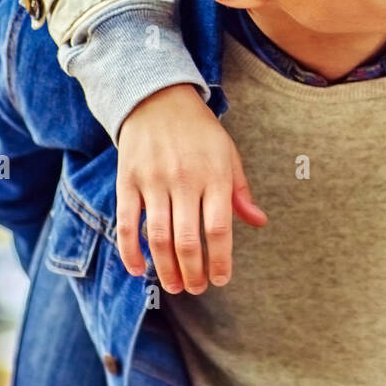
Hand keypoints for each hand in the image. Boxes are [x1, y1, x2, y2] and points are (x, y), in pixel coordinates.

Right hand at [115, 83, 267, 293]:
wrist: (158, 97)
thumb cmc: (199, 131)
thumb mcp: (228, 153)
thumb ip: (240, 191)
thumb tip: (259, 222)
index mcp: (214, 174)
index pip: (219, 228)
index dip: (220, 260)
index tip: (220, 279)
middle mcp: (184, 179)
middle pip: (187, 240)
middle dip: (192, 272)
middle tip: (196, 288)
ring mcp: (153, 180)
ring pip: (158, 237)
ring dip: (165, 270)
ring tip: (174, 286)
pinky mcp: (127, 180)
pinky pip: (127, 224)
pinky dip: (130, 252)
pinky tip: (138, 270)